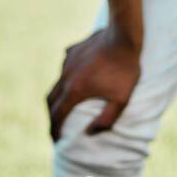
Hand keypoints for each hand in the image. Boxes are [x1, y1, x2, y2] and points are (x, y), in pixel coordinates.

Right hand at [46, 26, 141, 141]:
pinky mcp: (71, 51)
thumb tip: (90, 132)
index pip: (57, 115)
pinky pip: (64, 68)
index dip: (55, 130)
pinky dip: (66, 79)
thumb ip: (106, 119)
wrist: (123, 35)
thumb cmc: (125, 69)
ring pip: (56, 83)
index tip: (56, 141)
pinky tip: (76, 80)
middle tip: (56, 126)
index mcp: (75, 90)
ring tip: (65, 105)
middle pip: (50, 100)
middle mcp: (65, 76)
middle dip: (51, 116)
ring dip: (57, 97)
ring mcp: (67, 62)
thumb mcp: (122, 100)